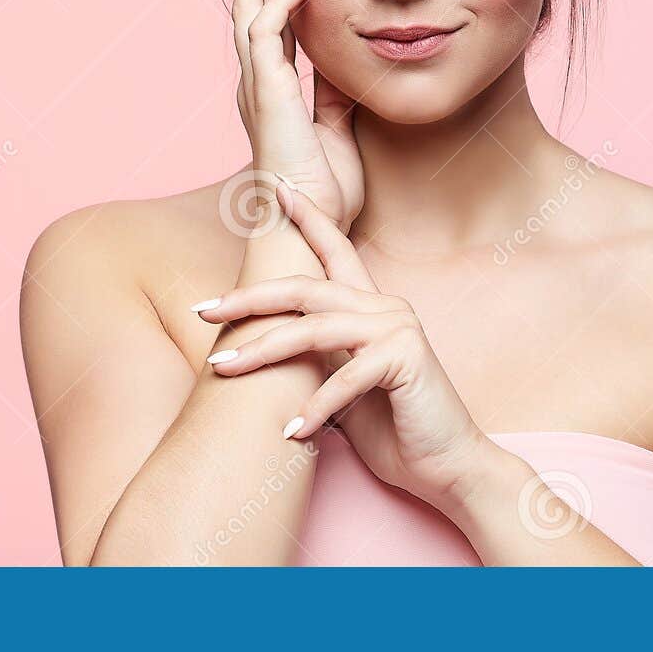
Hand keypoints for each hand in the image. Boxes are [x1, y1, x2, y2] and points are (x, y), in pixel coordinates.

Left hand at [195, 178, 497, 512]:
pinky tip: (290, 433)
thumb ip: (317, 357)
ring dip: (262, 350)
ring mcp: (398, 329)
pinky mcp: (406, 359)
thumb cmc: (395, 428)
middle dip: (249, 297)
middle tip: (203, 310)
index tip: (278, 187)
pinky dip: (313, 407)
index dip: (309, 216)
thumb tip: (264, 350)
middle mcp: (385, 306)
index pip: (335, 250)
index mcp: (371, 306)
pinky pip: (345, 378)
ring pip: (314, 328)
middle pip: (305, 288)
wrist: (449, 465)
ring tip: (223, 369)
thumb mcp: (344, 386)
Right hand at [232, 0, 362, 229]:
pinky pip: (266, 37)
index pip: (269, 20)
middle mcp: (258, 82)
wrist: (307, 231)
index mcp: (273, 88)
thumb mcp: (339, 129)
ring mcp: (258, 87)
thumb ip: (337, 94)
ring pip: (248, 9)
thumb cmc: (323, 192)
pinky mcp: (268, 96)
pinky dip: (283, 5)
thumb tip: (348, 61)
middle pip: (248, 3)